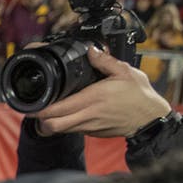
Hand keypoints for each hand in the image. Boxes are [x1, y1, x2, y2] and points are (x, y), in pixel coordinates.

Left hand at [34, 46, 170, 137]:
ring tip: (47, 109)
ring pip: (59, 130)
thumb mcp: (125, 72)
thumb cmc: (139, 96)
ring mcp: (88, 126)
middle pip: (51, 125)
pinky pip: (71, 130)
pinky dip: (64, 123)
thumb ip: (105, 61)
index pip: (57, 108)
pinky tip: (65, 113)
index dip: (40, 108)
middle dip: (39, 118)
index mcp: (92, 98)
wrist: (150, 118)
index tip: (32, 102)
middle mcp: (87, 115)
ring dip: (49, 122)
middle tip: (35, 107)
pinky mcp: (91, 132)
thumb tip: (91, 50)